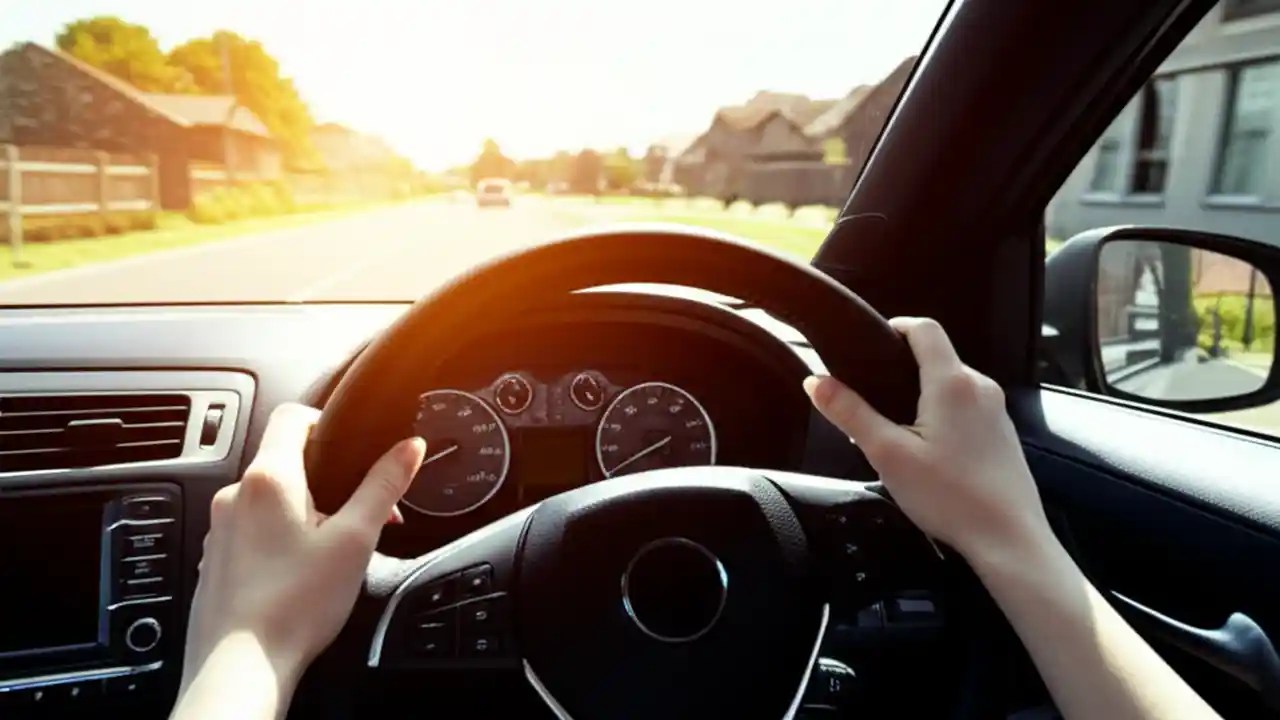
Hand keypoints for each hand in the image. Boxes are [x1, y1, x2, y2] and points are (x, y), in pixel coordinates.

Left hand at [178, 404, 425, 701]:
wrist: (243, 666)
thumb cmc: (296, 605)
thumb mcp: (356, 538)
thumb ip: (383, 486)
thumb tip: (409, 447)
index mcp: (269, 478)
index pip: (294, 416)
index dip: (327, 423)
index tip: (351, 450)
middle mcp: (235, 496)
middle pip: (285, 462)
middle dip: (327, 483)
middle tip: (358, 517)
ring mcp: (220, 529)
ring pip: (269, 500)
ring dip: (303, 513)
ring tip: (331, 552)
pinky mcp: (216, 560)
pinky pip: (251, 532)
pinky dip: (278, 540)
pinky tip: (300, 574)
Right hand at [803, 317, 1050, 562]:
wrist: (1009, 539)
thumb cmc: (950, 497)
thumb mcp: (887, 454)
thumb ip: (850, 413)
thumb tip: (816, 382)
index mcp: (952, 382)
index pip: (924, 328)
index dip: (896, 327)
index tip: (872, 344)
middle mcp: (980, 388)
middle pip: (936, 358)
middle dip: (902, 372)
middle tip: (873, 406)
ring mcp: (996, 412)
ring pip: (950, 387)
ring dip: (922, 399)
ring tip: (898, 438)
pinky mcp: (1002, 435)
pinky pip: (967, 410)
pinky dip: (943, 419)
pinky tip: (929, 457)